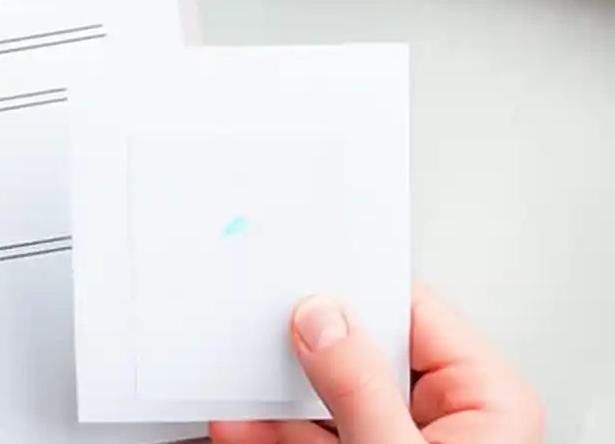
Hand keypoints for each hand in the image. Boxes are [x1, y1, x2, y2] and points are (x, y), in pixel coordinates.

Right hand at [208, 287, 543, 443]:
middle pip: (362, 356)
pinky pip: (309, 439)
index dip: (356, 296)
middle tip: (256, 335)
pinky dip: (267, 434)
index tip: (301, 287)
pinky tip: (236, 425)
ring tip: (231, 384)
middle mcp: (447, 423)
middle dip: (302, 351)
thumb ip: (358, 386)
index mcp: (486, 404)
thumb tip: (323, 320)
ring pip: (325, 401)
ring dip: (272, 397)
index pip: (416, 316)